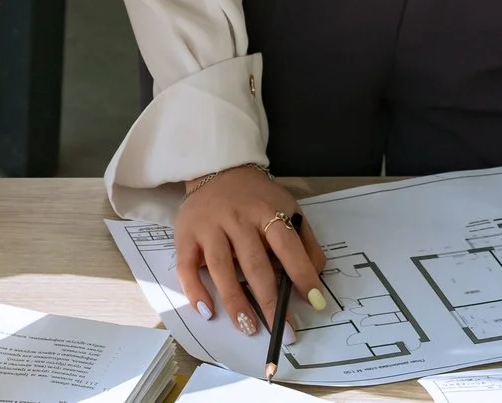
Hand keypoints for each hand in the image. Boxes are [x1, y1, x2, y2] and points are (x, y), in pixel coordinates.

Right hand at [174, 165, 327, 338]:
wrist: (218, 170)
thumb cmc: (258, 198)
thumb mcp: (288, 207)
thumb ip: (305, 240)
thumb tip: (316, 277)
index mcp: (266, 211)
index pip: (287, 247)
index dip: (301, 275)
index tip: (315, 303)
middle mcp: (236, 218)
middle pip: (254, 264)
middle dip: (270, 302)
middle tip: (283, 332)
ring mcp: (209, 227)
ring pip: (222, 268)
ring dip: (235, 301)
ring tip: (248, 328)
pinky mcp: (185, 235)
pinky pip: (187, 266)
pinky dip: (195, 291)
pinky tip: (207, 311)